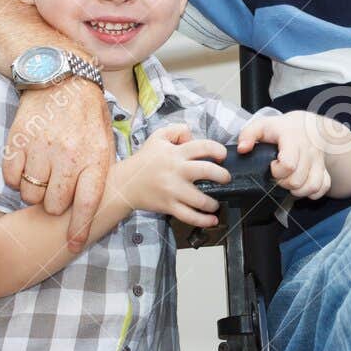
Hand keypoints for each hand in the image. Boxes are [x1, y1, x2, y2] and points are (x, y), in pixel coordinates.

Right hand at [3, 78, 113, 251]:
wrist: (62, 78)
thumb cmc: (87, 114)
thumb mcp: (106, 140)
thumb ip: (100, 171)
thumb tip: (96, 203)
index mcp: (94, 157)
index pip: (86, 202)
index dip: (79, 228)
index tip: (73, 244)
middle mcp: (68, 155)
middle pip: (53, 205)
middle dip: (54, 204)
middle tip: (56, 189)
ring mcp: (41, 149)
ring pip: (31, 195)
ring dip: (34, 191)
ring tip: (43, 173)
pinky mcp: (18, 142)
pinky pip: (11, 178)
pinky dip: (16, 178)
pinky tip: (27, 164)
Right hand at [114, 123, 229, 227]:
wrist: (125, 184)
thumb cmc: (144, 161)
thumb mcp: (158, 137)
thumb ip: (178, 130)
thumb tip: (193, 136)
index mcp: (175, 153)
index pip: (203, 147)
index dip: (218, 150)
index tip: (222, 156)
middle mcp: (176, 171)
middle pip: (207, 171)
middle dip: (223, 175)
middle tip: (226, 178)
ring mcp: (173, 190)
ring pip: (200, 199)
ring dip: (214, 203)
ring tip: (216, 202)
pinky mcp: (168, 206)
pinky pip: (189, 216)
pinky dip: (203, 220)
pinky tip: (212, 220)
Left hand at [236, 112, 340, 200]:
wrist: (308, 126)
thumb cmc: (283, 128)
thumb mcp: (262, 125)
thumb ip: (248, 134)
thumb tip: (243, 149)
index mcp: (293, 138)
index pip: (289, 164)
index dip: (276, 171)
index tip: (272, 165)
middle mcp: (309, 150)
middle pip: (297, 180)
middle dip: (283, 183)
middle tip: (278, 176)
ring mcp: (319, 160)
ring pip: (312, 186)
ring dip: (298, 191)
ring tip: (288, 183)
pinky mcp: (324, 169)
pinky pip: (323, 187)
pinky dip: (312, 192)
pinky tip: (302, 186)